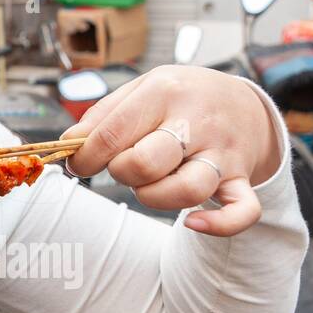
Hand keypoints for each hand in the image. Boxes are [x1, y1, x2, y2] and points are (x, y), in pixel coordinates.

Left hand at [60, 65, 283, 236]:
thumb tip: (68, 144)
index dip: (85, 157)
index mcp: (164, 92)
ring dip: (154, 197)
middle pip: (144, 163)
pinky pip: (242, 211)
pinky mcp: (241, 178)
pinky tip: (193, 223)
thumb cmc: (181, 98)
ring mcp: (223, 153)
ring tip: (149, 185)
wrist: (244, 102)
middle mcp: (197, 122)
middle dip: (120, 173)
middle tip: (123, 166)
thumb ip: (102, 115)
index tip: (78, 164)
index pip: (112, 133)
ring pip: (187, 190)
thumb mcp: (141, 88)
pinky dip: (218, 224)